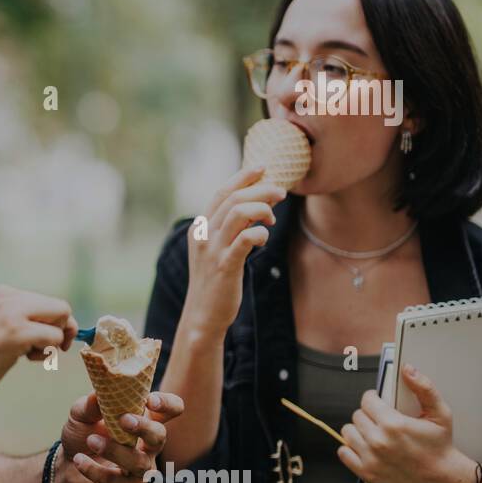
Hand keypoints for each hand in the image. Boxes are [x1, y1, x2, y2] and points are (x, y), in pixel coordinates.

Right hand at [0, 285, 76, 404]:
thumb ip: (18, 320)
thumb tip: (54, 327)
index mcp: (2, 294)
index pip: (46, 302)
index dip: (52, 324)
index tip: (42, 342)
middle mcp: (8, 297)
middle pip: (60, 307)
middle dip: (62, 330)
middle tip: (44, 351)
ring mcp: (12, 313)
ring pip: (62, 319)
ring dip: (54, 343)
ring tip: (28, 355)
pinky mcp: (16, 333)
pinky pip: (54, 338)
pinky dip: (48, 352)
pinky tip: (25, 359)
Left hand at [55, 390, 183, 482]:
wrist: (65, 465)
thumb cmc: (82, 434)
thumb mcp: (81, 414)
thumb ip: (90, 405)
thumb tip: (98, 395)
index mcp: (144, 419)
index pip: (171, 409)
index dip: (167, 404)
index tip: (149, 400)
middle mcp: (148, 444)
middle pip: (160, 436)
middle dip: (144, 428)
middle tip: (124, 420)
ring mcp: (141, 467)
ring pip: (139, 462)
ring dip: (115, 450)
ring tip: (91, 440)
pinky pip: (116, 481)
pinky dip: (95, 470)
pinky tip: (79, 460)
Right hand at [183, 166, 285, 336]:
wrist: (203, 315)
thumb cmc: (214, 282)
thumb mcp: (215, 250)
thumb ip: (227, 229)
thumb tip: (252, 207)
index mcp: (200, 227)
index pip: (221, 192)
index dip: (242, 176)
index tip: (263, 167)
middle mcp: (203, 234)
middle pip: (232, 198)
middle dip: (260, 190)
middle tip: (281, 193)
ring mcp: (213, 250)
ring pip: (238, 213)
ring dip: (262, 209)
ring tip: (273, 218)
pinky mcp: (225, 266)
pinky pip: (245, 239)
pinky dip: (260, 233)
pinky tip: (264, 239)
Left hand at [337, 364, 473, 482]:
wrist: (444, 481)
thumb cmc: (441, 447)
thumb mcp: (440, 414)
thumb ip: (424, 388)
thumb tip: (407, 368)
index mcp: (393, 424)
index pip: (367, 400)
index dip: (373, 399)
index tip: (379, 403)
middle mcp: (378, 441)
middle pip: (357, 415)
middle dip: (368, 415)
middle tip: (381, 421)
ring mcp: (370, 458)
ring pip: (348, 432)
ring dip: (359, 431)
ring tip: (374, 434)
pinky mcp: (366, 473)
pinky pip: (343, 452)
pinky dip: (351, 449)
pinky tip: (366, 448)